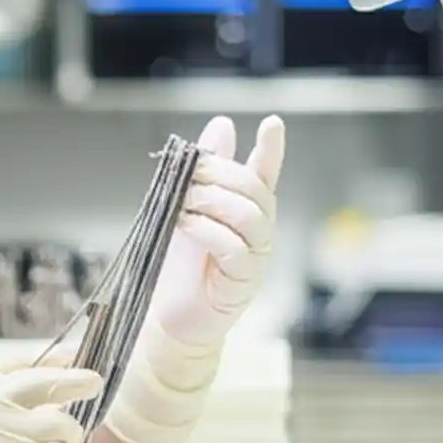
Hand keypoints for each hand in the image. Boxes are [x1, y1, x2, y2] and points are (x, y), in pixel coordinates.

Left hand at [102, 116, 284, 442]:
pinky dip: (208, 229)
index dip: (272, 150)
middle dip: (222, 173)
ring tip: (184, 200)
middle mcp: (259, 234)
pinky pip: (235, 249)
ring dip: (213, 200)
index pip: (265, 176)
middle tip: (190, 171)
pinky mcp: (243, 284)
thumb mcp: (187, 210)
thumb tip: (222, 126)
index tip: (273, 123)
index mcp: (247, 213)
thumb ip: (204, 172)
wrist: (170, 319)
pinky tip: (185, 223)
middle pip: (255, 191)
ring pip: (250, 216)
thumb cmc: (180, 266)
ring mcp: (256, 260)